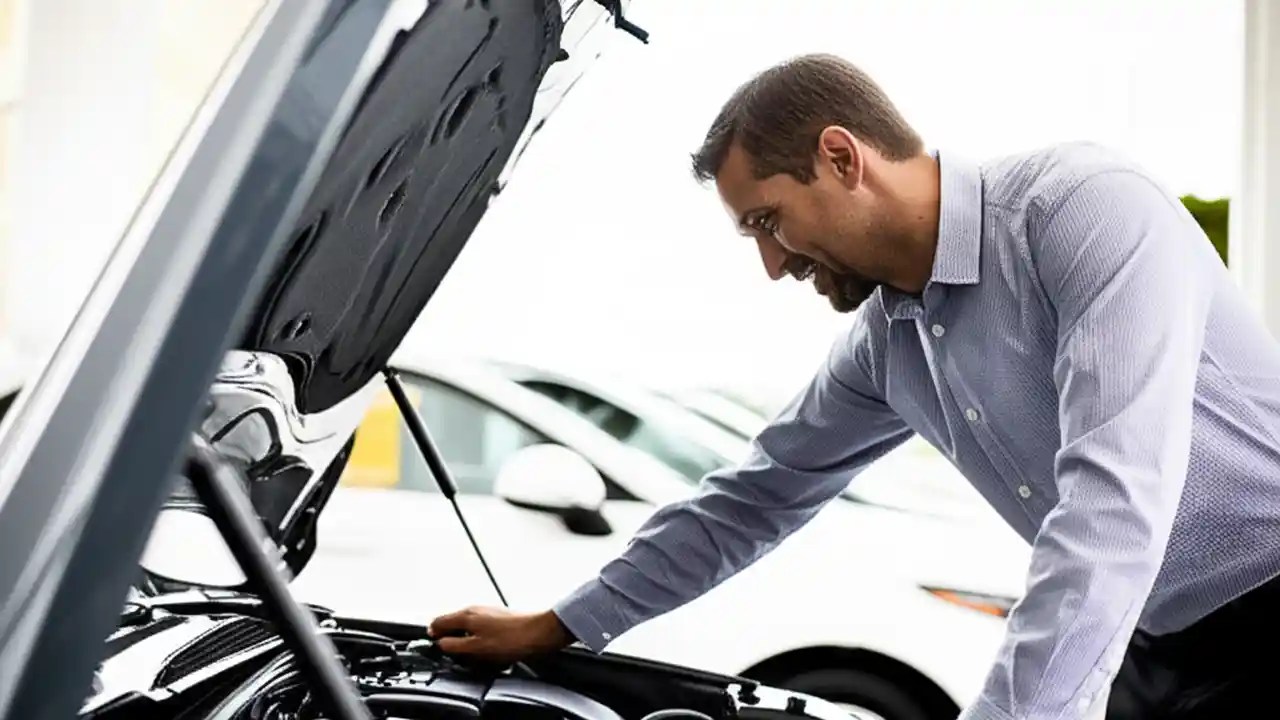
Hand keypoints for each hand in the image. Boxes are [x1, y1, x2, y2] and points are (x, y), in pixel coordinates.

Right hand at [427, 606, 574, 663]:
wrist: (540, 633)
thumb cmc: (512, 639)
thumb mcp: (476, 647)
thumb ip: (454, 645)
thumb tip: (440, 643)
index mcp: (466, 615)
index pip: (438, 621)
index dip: (432, 634)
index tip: (433, 645)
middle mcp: (475, 609)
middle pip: (452, 622)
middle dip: (448, 637)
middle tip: (452, 653)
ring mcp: (488, 612)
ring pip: (466, 625)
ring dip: (463, 638)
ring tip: (469, 653)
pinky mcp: (499, 618)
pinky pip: (480, 628)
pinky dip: (477, 637)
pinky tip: (485, 648)